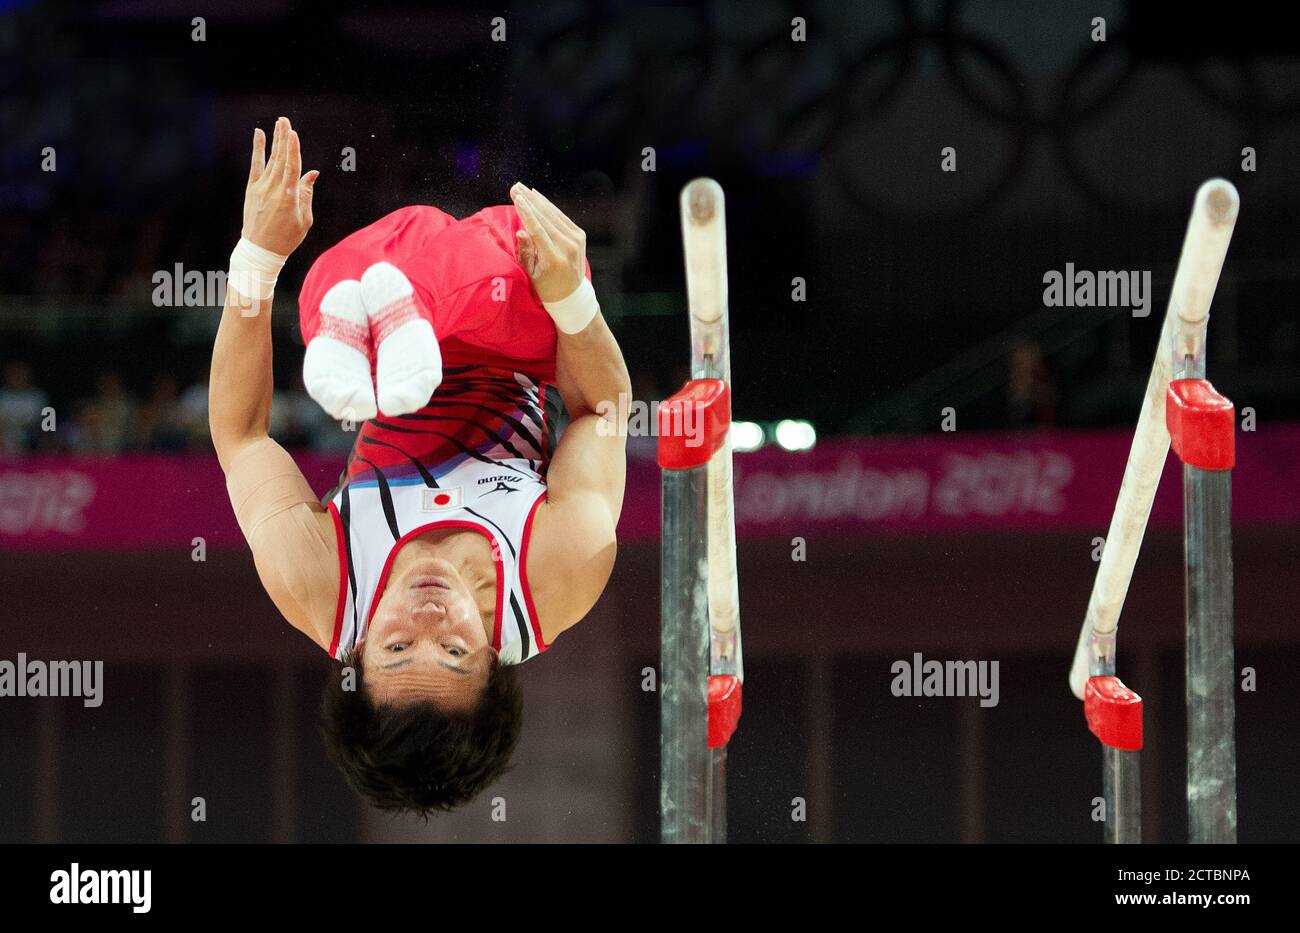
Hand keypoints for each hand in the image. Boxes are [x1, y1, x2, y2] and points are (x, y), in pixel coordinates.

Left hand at [242, 117, 318, 255]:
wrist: (260, 250)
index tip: (294, 133)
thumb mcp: (304, 219)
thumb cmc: (287, 237)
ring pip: (270, 159)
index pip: (292, 168)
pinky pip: (256, 165)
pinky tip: (259, 134)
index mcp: (288, 198)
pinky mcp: (252, 189)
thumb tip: (312, 173)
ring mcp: (261, 188)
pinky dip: (258, 149)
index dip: (293, 149)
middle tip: (285, 120)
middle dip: (284, 138)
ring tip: (279, 123)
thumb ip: (307, 194)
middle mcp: (273, 189)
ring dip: (275, 139)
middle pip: (281, 159)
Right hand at [510, 183, 585, 302]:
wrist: (571, 295)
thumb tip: (521, 231)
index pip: (538, 230)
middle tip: (515, 187)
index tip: (516, 197)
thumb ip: (526, 253)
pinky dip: (550, 207)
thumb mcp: (530, 275)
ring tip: (523, 188)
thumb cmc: (545, 287)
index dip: (526, 212)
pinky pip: (562, 217)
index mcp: (554, 259)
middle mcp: (568, 247)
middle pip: (545, 219)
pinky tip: (538, 197)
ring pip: (554, 215)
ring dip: (538, 200)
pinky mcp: (580, 235)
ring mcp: (576, 240)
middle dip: (529, 201)